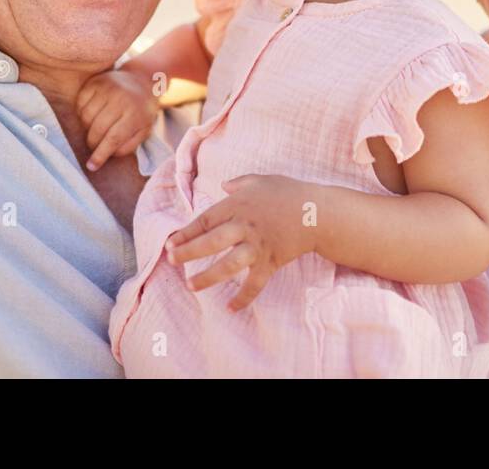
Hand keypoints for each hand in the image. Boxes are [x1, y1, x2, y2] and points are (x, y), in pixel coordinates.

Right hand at [76, 68, 158, 170]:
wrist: (141, 80)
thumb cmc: (141, 110)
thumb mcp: (143, 130)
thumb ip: (128, 145)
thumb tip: (109, 155)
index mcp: (134, 114)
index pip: (113, 139)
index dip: (100, 155)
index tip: (91, 166)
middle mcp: (120, 99)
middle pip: (97, 129)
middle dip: (92, 143)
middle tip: (94, 145)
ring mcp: (107, 88)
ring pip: (86, 117)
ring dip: (86, 128)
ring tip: (95, 128)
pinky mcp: (95, 82)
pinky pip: (80, 104)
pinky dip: (81, 113)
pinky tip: (91, 114)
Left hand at [164, 174, 317, 311]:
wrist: (318, 212)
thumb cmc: (289, 193)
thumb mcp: (262, 180)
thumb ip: (239, 182)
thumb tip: (224, 185)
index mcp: (238, 206)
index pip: (205, 220)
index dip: (186, 232)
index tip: (170, 243)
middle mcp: (244, 226)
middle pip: (211, 242)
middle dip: (189, 252)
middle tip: (172, 261)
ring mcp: (257, 246)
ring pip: (228, 265)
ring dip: (208, 277)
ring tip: (191, 286)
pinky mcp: (270, 262)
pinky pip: (255, 284)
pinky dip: (244, 298)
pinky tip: (231, 308)